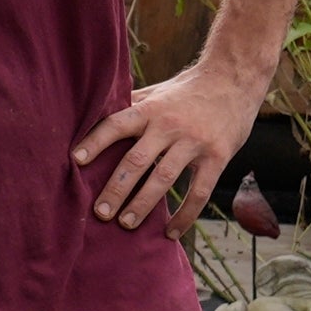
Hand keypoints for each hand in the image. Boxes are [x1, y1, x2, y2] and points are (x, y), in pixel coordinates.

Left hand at [69, 63, 261, 231]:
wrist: (235, 78)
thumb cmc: (188, 89)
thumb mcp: (158, 92)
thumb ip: (131, 105)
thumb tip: (95, 115)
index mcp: (151, 109)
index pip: (117, 124)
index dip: (96, 141)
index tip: (76, 160)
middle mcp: (169, 125)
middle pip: (137, 160)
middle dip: (116, 189)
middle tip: (100, 213)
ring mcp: (194, 142)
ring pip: (164, 179)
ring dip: (142, 204)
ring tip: (125, 225)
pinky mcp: (217, 156)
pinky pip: (199, 192)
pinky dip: (185, 215)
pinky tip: (171, 232)